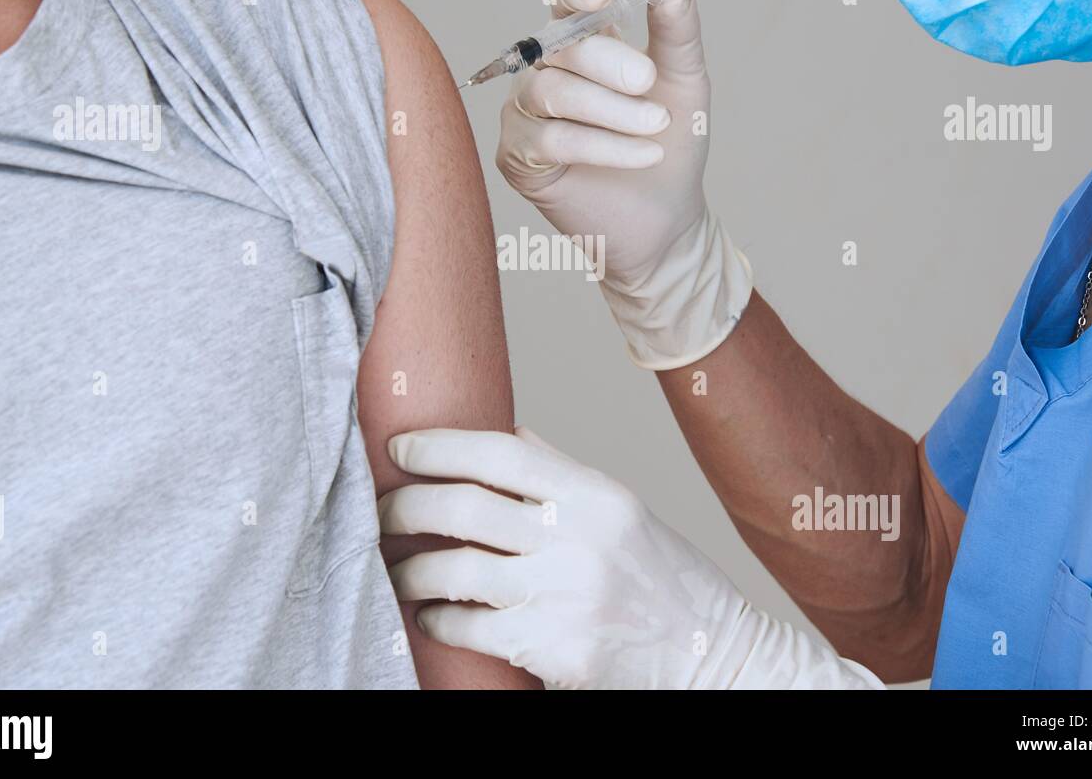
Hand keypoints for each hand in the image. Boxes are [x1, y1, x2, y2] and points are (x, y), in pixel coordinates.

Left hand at [378, 426, 883, 690]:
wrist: (710, 656)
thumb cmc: (665, 581)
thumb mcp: (624, 511)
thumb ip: (562, 473)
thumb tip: (508, 435)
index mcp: (596, 495)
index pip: (500, 454)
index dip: (439, 446)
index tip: (401, 447)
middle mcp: (580, 539)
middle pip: (464, 508)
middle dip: (404, 505)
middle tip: (380, 508)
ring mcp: (565, 595)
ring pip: (455, 571)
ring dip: (409, 570)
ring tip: (396, 570)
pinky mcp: (554, 648)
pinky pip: (469, 627)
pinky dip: (437, 620)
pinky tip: (429, 617)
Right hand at [496, 0, 752, 369]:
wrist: (669, 221)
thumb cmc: (673, 145)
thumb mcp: (685, 82)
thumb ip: (677, 29)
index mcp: (584, 44)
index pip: (565, 0)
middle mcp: (546, 72)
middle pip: (559, 46)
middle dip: (608, 61)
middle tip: (649, 82)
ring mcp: (526, 115)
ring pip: (550, 93)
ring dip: (610, 109)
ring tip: (656, 127)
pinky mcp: (518, 160)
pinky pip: (548, 141)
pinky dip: (600, 147)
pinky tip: (642, 156)